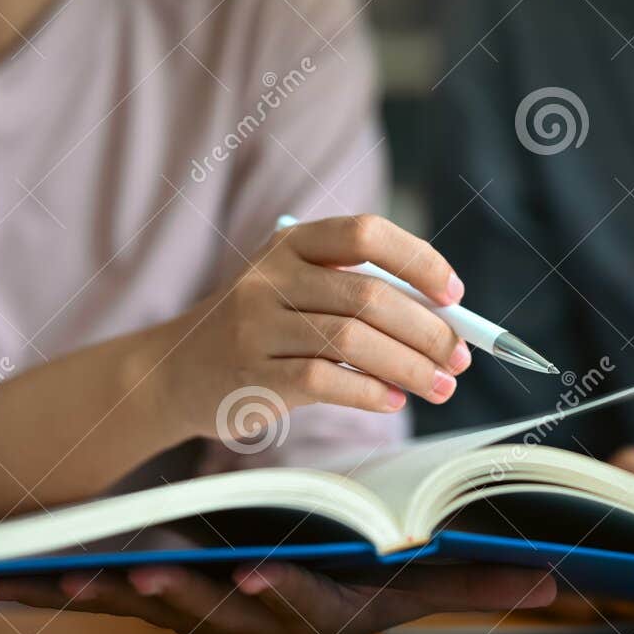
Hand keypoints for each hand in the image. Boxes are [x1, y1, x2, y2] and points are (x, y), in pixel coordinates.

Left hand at [0, 556, 555, 633]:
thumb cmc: (359, 618)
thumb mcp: (417, 604)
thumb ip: (476, 589)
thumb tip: (555, 584)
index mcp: (307, 609)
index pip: (296, 602)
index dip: (279, 592)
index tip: (258, 577)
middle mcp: (248, 625)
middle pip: (209, 609)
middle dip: (173, 592)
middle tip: (137, 574)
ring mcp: (198, 623)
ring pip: (145, 608)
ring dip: (99, 591)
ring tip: (51, 573)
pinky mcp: (161, 611)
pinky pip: (107, 602)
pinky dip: (63, 588)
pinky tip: (13, 576)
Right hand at [156, 215, 472, 443]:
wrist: (174, 370)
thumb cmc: (260, 330)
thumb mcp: (295, 290)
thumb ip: (356, 294)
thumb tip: (445, 321)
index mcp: (292, 244)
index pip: (365, 233)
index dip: (418, 260)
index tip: (454, 295)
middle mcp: (271, 276)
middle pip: (368, 295)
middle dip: (427, 330)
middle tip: (459, 357)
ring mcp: (257, 324)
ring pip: (353, 340)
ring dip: (410, 366)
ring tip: (440, 386)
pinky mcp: (252, 372)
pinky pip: (326, 380)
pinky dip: (370, 391)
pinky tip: (392, 400)